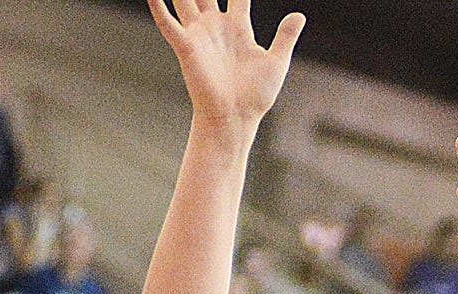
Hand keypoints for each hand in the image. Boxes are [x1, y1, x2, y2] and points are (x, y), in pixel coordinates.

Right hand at [147, 0, 302, 137]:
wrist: (236, 118)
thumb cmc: (255, 96)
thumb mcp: (276, 63)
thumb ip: (285, 37)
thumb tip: (300, 15)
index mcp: (237, 26)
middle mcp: (215, 25)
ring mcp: (199, 34)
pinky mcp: (186, 47)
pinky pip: (168, 23)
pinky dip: (158, 7)